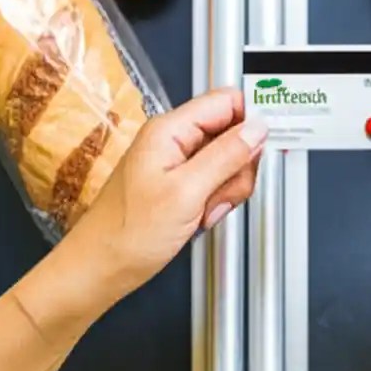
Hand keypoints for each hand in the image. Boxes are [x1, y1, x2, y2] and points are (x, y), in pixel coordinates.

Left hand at [61, 88, 266, 308]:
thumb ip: (225, 156)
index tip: (269, 140)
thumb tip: (256, 128)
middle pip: (233, 135)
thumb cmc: (125, 233)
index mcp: (169, 130)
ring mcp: (177, 164)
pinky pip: (215, 184)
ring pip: (228, 163)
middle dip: (238, 168)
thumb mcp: (186, 193)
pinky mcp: (180, 185)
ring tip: (204, 210)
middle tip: (220, 193)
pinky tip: (200, 218)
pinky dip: (215, 203)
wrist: (100, 269)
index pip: (226, 101)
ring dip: (226, 191)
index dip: (252, 118)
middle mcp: (173, 141)